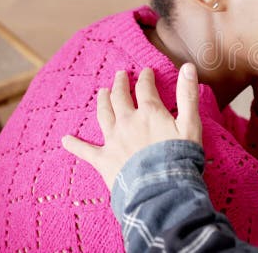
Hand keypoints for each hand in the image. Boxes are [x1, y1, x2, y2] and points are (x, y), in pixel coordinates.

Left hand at [61, 64, 202, 189]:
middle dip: (120, 84)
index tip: (146, 71)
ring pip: (103, 115)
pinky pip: (85, 150)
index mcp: (149, 112)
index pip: (145, 88)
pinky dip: (75, 144)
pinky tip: (65, 139)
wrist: (161, 190)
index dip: (145, 77)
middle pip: (120, 97)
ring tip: (101, 92)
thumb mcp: (191, 124)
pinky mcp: (103, 160)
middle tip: (120, 75)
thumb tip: (188, 67)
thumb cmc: (180, 158)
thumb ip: (188, 94)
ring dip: (102, 102)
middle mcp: (127, 122)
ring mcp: (113, 140)